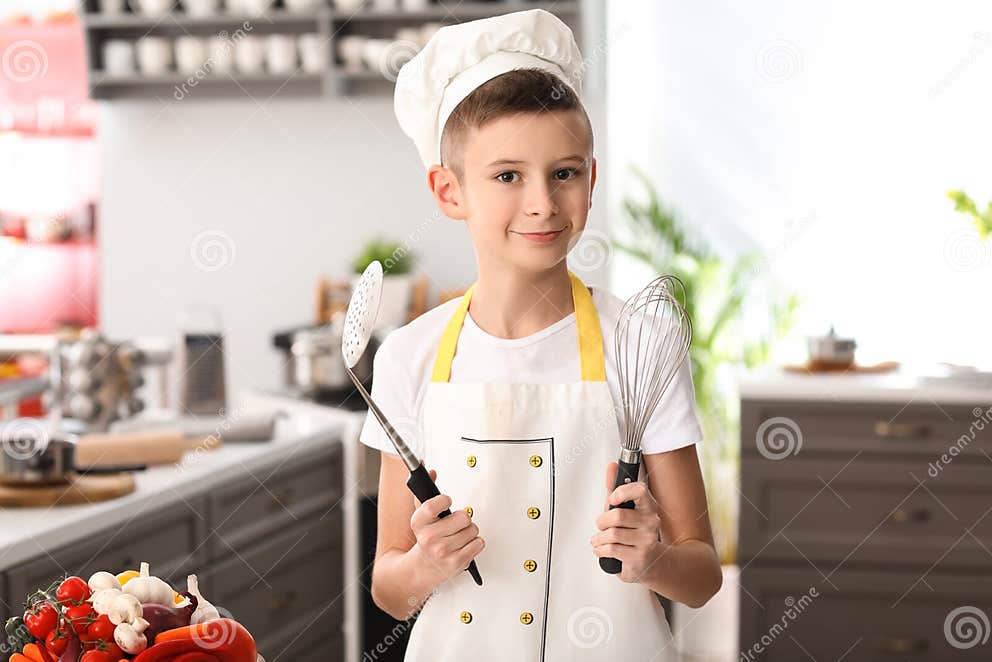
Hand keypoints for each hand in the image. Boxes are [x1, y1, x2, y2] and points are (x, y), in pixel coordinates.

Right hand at [410, 469, 484, 587]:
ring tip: (459, 536)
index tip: (447, 502)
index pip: (434, 504)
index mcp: (418, 523)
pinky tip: (464, 545)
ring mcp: (443, 551)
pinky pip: (479, 543)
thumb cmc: (426, 539)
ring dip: (469, 531)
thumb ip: (426, 493)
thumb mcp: (422, 516)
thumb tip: (431, 472)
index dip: (445, 500)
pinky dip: (475, 543)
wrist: (423, 568)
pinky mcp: (457, 562)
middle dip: (463, 518)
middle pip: (463, 517)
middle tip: (455, 524)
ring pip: (473, 529)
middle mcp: (429, 538)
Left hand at [590, 462, 666, 583]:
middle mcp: (651, 522)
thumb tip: (612, 466)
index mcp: (649, 506)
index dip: (621, 493)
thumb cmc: (634, 531)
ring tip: (601, 538)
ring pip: (612, 534)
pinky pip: (611, 549)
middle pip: (618, 515)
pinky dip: (600, 549)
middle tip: (602, 524)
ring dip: (599, 537)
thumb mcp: (624, 507)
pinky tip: (602, 548)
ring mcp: (647, 541)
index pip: (639, 490)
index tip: (612, 499)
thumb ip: (615, 487)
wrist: (650, 561)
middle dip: (602, 521)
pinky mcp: (639, 557)